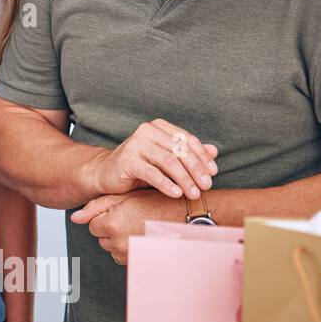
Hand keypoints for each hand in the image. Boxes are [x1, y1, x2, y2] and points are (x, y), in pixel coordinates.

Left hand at [71, 189, 177, 263]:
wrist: (186, 216)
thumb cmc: (156, 203)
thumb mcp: (125, 198)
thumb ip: (96, 207)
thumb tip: (74, 218)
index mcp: (111, 225)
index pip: (93, 226)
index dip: (105, 217)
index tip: (122, 212)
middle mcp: (118, 243)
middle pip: (102, 239)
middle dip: (112, 230)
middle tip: (133, 218)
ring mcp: (130, 255)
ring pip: (113, 249)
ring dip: (121, 240)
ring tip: (140, 227)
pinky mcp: (140, 263)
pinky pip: (126, 257)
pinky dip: (132, 249)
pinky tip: (145, 237)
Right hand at [86, 119, 218, 200]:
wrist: (106, 174)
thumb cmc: (139, 167)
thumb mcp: (165, 160)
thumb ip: (188, 154)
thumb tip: (214, 151)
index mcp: (158, 127)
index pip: (187, 140)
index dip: (202, 156)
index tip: (213, 172)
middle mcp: (146, 131)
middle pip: (180, 150)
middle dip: (196, 169)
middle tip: (206, 186)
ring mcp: (135, 144)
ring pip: (168, 162)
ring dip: (185, 179)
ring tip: (194, 193)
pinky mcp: (127, 160)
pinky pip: (152, 173)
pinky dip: (167, 184)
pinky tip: (177, 194)